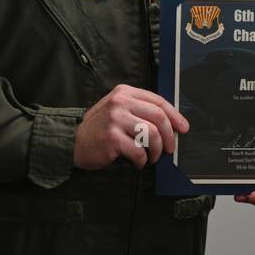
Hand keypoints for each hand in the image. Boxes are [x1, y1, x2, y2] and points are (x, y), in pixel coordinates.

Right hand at [73, 84, 187, 169]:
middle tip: (170, 148)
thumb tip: (170, 122)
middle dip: (169, 135)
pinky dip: (142, 159)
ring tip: (152, 157)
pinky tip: (138, 162)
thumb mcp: (117, 109)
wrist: (72, 141)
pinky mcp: (112, 137)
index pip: (158, 101)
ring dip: (156, 150)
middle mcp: (120, 103)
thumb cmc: (98, 128)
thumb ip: (139, 109)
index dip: (175, 115)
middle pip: (159, 117)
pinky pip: (138, 150)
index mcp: (124, 93)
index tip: (183, 127)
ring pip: (151, 134)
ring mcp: (116, 119)